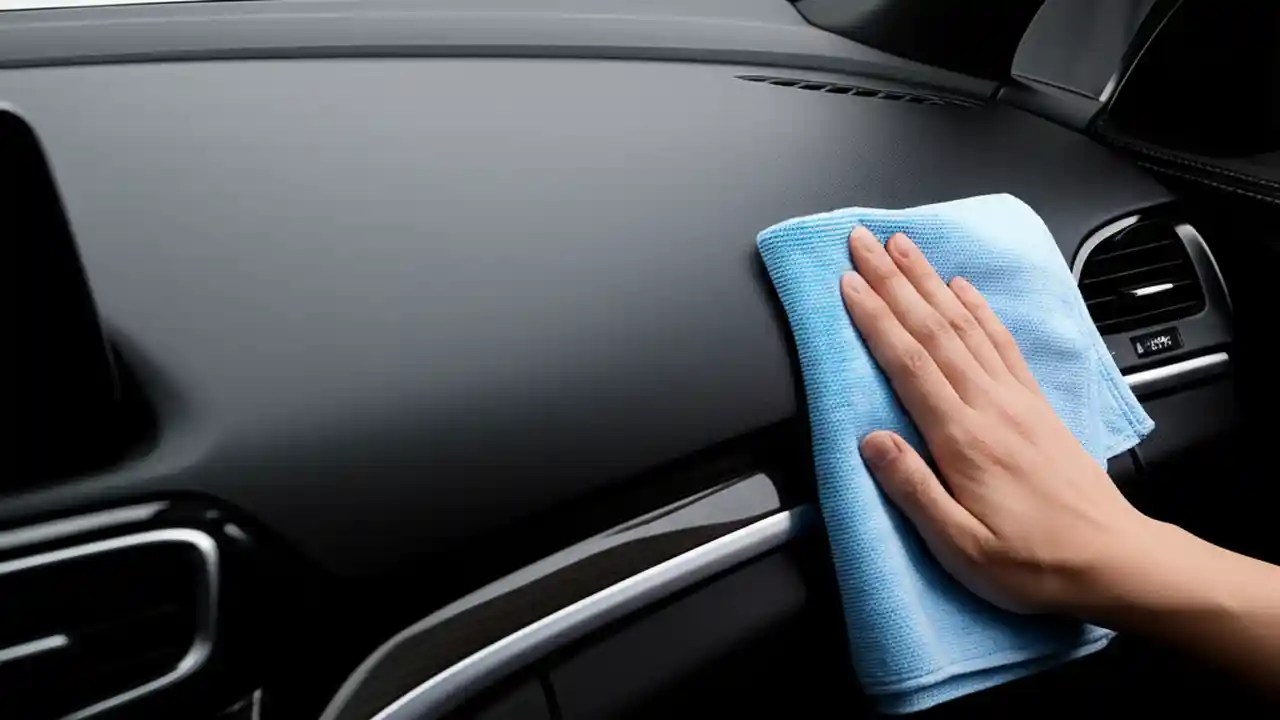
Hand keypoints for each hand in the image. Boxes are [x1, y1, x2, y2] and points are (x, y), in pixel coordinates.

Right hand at [840, 227, 1156, 616]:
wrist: (1111, 561)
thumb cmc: (1031, 563)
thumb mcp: (959, 546)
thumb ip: (911, 489)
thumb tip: (869, 440)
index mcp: (962, 439)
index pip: (908, 362)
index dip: (875, 318)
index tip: (847, 282)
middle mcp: (989, 406)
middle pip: (932, 328)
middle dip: (893, 280)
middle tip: (862, 241)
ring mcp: (1015, 399)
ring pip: (964, 325)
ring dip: (929, 281)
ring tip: (903, 246)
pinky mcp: (1034, 404)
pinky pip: (1001, 342)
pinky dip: (979, 308)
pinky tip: (963, 286)